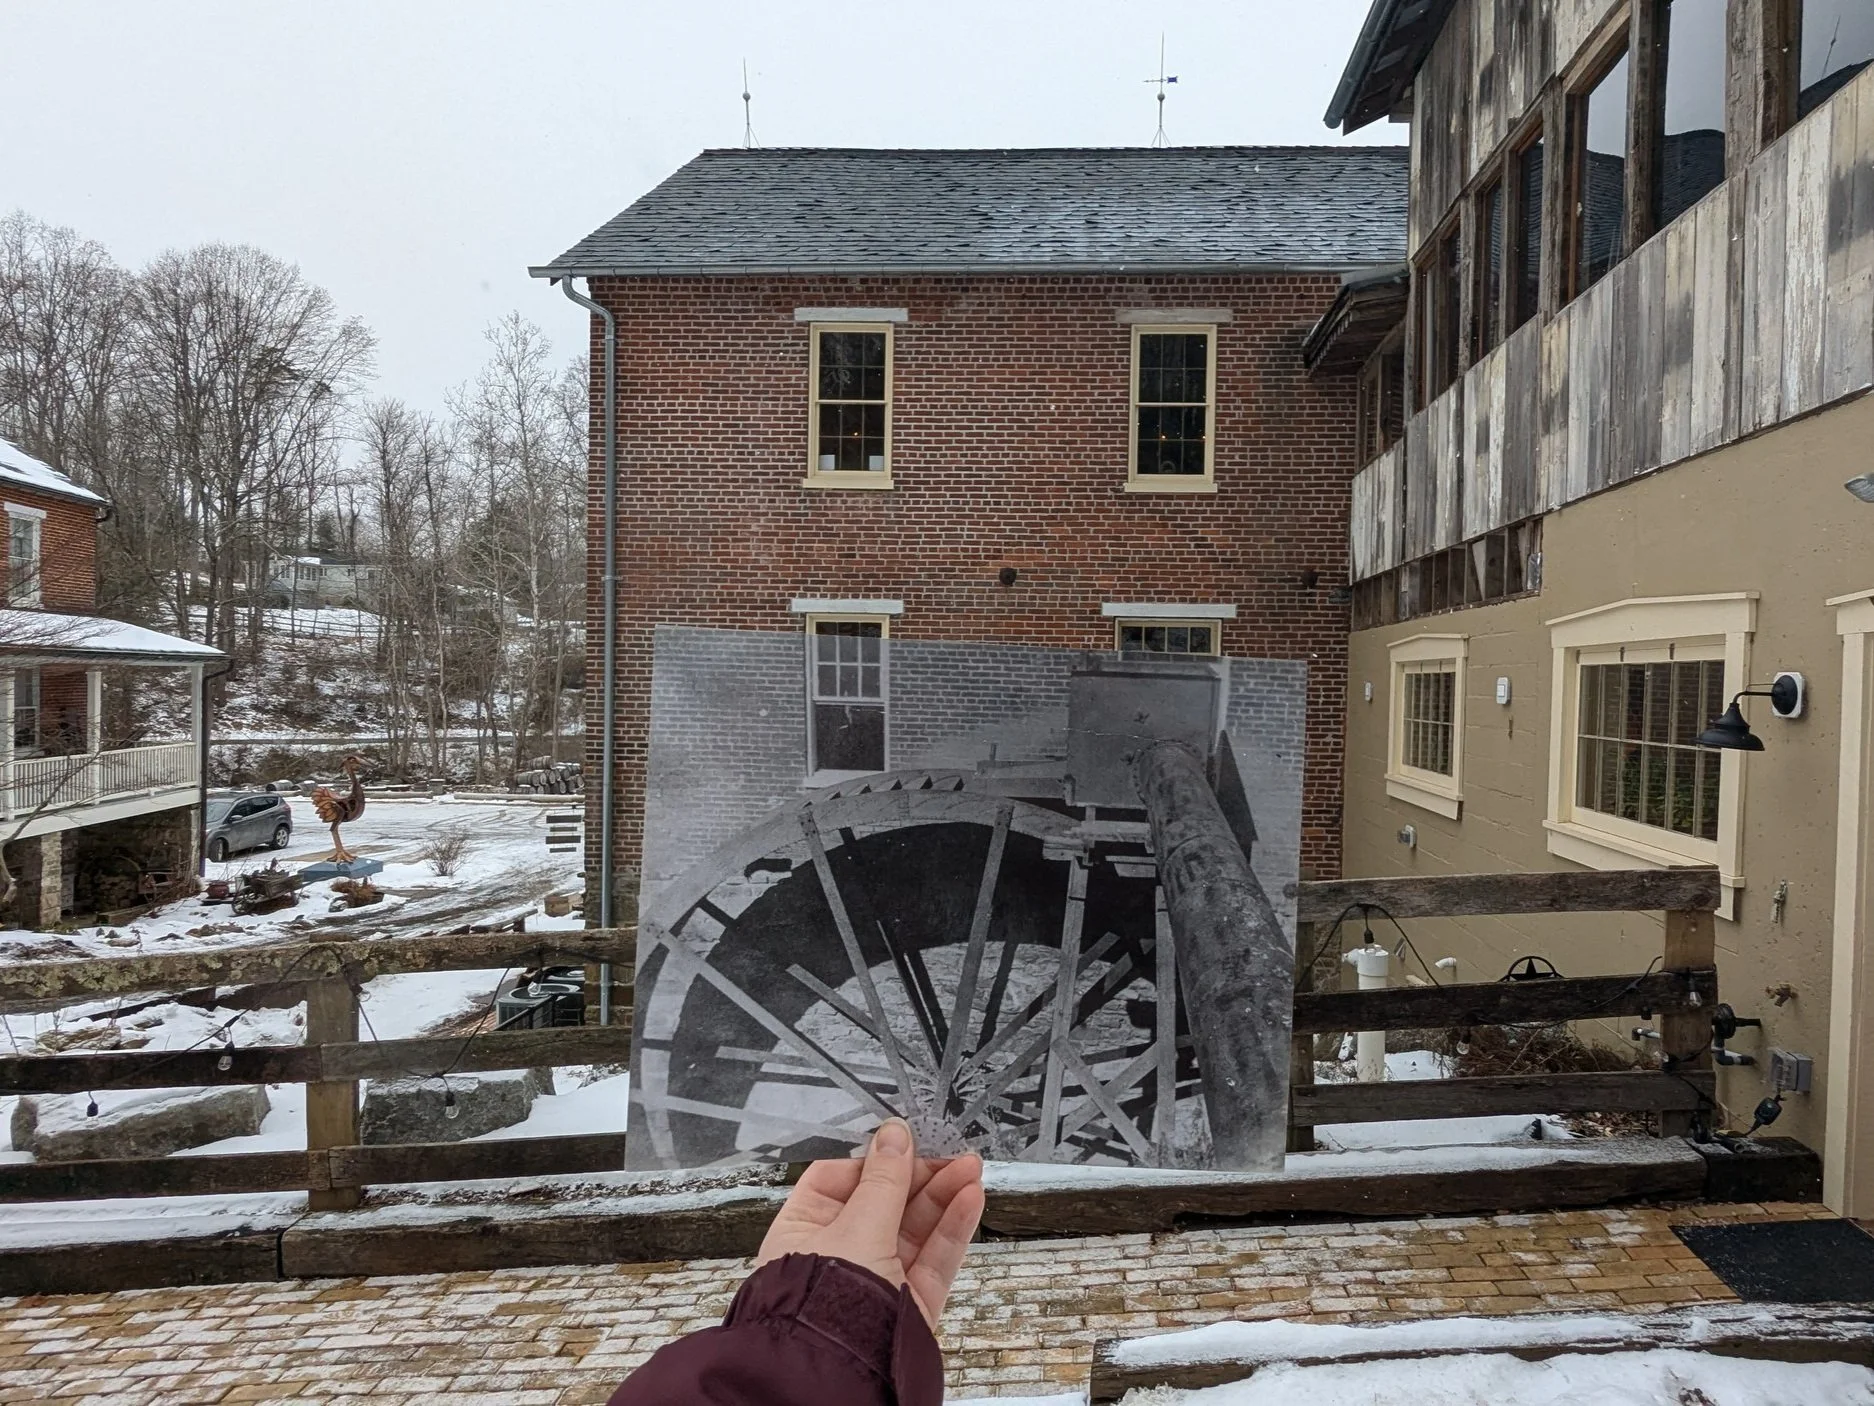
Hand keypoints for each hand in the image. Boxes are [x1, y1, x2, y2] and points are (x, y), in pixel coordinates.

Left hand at [756, 1118, 984, 1328]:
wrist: (844, 1370)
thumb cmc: (826, 1302)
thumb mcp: (856, 1224)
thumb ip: (884, 1180)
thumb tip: (894, 1135)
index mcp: (805, 1230)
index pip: (841, 1181)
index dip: (875, 1161)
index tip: (905, 1142)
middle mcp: (839, 1254)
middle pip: (886, 1203)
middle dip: (922, 1176)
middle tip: (951, 1153)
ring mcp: (877, 1279)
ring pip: (916, 1229)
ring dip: (945, 1196)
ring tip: (971, 1169)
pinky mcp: (908, 1303)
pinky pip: (934, 1259)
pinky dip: (953, 1228)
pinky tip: (970, 1200)